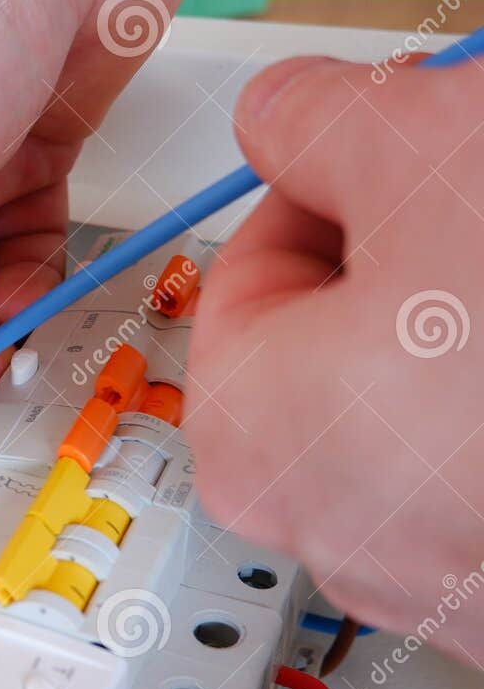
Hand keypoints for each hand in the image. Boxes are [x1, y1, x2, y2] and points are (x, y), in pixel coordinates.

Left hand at [188, 55, 483, 661]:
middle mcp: (326, 530)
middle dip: (429, 245)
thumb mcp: (434, 160)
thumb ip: (323, 126)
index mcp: (248, 437)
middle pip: (350, 336)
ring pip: (439, 397)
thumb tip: (285, 116)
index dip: (338, 179)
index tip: (403, 136)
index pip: (255, 272)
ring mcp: (438, 572)